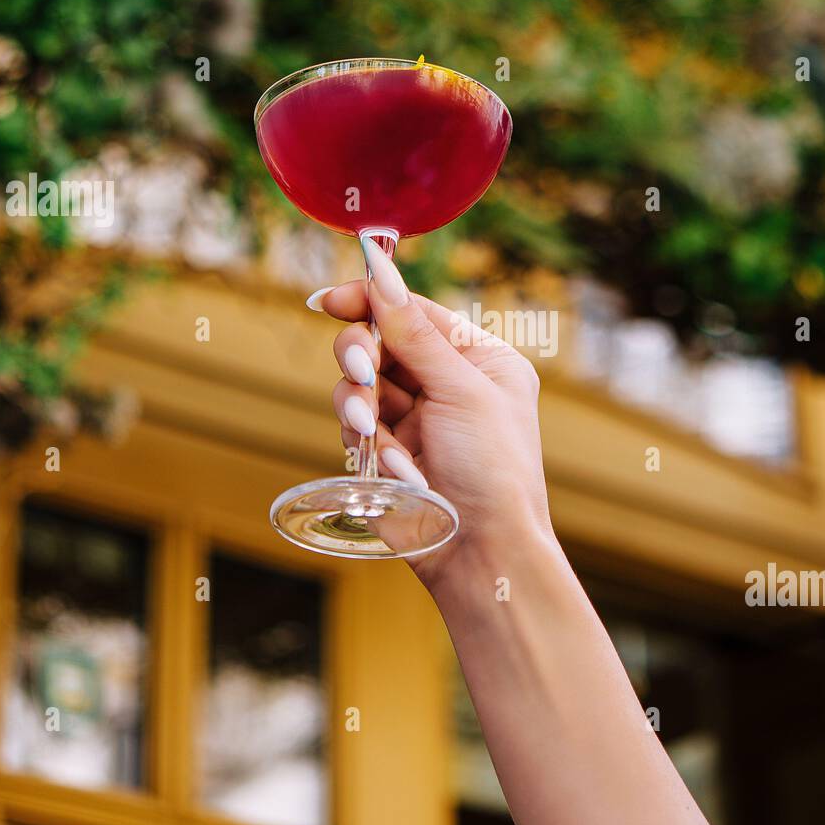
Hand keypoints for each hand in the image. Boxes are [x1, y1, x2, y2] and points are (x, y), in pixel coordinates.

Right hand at [311, 238, 554, 587]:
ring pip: (358, 384)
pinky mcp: (389, 452)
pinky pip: (354, 425)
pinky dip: (365, 442)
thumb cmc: (493, 470)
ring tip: (372, 430)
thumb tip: (381, 271)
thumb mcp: (461, 390)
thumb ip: (414, 333)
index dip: (372, 300)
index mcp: (480, 360)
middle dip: (362, 356)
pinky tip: (394, 466)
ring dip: (359, 404)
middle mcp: (446, 384)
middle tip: (362, 374)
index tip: (331, 300)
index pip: (415, 311)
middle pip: (378, 342)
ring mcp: (416, 419)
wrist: (482, 553)